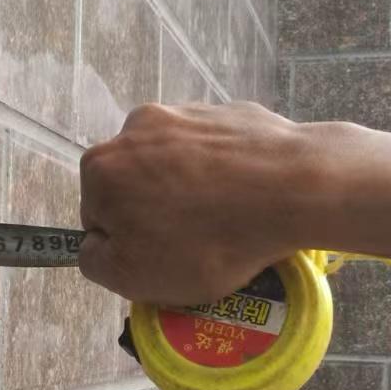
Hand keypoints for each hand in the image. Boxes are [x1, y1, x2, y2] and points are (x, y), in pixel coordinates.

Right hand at [78, 102, 320, 304]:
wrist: (294, 190)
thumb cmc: (207, 242)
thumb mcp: (132, 277)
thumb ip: (96, 260)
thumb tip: (99, 243)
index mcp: (101, 167)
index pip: (100, 217)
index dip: (129, 245)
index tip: (162, 260)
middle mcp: (135, 128)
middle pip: (137, 186)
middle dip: (160, 213)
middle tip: (197, 245)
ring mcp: (187, 113)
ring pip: (178, 166)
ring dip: (193, 192)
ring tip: (229, 222)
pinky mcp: (231, 112)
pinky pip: (219, 152)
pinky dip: (228, 173)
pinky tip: (251, 198)